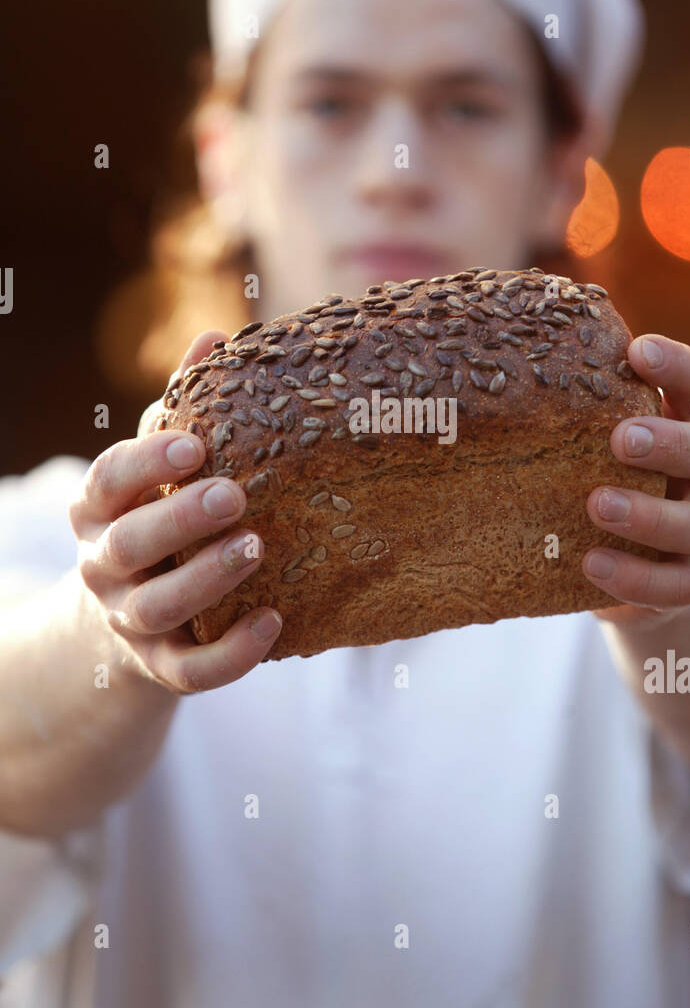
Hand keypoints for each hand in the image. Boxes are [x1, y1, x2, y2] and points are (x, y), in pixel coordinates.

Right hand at [69, 329, 282, 691]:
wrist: (126, 617)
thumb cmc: (153, 516)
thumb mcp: (156, 466)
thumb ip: (181, 410)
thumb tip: (216, 336)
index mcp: (96, 508)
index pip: (106, 481)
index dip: (144, 463)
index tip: (193, 446)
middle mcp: (103, 565)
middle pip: (128, 545)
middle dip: (178, 519)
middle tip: (235, 496)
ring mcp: (129, 620)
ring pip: (158, 607)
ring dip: (207, 579)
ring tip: (257, 548)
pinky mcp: (162, 666)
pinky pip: (191, 671)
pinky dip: (231, 653)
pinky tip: (275, 622)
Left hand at [583, 334, 689, 626]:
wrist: (637, 567)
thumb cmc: (601, 478)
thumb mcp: (592, 441)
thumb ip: (570, 408)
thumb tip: (485, 361)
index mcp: (687, 427)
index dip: (676, 366)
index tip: (638, 351)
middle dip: (671, 444)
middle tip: (621, 439)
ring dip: (650, 515)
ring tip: (597, 504)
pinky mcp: (688, 584)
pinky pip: (679, 587)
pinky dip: (637, 577)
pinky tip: (592, 564)